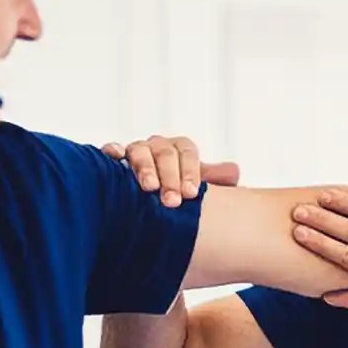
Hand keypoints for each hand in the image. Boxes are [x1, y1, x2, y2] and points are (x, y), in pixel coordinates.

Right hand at [102, 135, 241, 206]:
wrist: (151, 195)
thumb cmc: (176, 191)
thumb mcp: (194, 186)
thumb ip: (214, 180)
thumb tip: (234, 173)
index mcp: (180, 150)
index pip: (187, 152)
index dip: (190, 171)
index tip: (191, 193)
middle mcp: (158, 147)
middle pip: (165, 153)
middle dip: (170, 177)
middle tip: (172, 201)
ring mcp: (136, 150)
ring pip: (140, 151)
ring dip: (145, 168)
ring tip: (149, 187)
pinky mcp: (115, 158)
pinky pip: (112, 150)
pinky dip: (112, 151)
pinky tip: (114, 156)